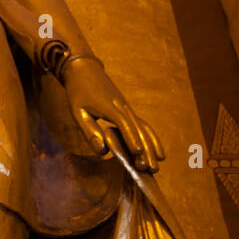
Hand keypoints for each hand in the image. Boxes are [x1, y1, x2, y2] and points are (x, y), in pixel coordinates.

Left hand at [61, 55, 163, 172]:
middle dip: (147, 149)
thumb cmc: (78, 92)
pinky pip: (142, 125)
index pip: (124, 125)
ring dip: (152, 145)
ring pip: (144, 128)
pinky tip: (157, 150)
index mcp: (110, 107)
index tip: (138, 154)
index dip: (131, 139)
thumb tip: (102, 151)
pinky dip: (151, 137)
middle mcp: (123, 107)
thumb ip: (89, 131)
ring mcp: (127, 108)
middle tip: (151, 168)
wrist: (84, 69)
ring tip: (159, 163)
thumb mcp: (78, 112)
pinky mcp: (127, 110)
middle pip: (139, 130)